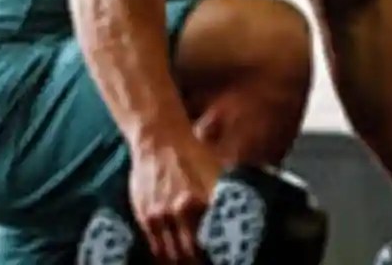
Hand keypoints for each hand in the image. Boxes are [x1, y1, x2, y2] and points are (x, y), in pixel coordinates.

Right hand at [129, 135, 222, 263]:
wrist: (159, 138)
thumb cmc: (193, 154)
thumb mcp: (217, 172)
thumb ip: (228, 197)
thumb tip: (245, 218)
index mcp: (207, 198)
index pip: (218, 240)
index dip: (222, 254)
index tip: (228, 258)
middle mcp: (185, 208)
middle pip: (194, 253)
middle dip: (201, 263)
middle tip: (207, 263)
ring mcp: (163, 214)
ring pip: (174, 255)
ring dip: (183, 263)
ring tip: (191, 264)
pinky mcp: (146, 215)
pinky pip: (156, 248)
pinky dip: (165, 258)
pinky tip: (172, 260)